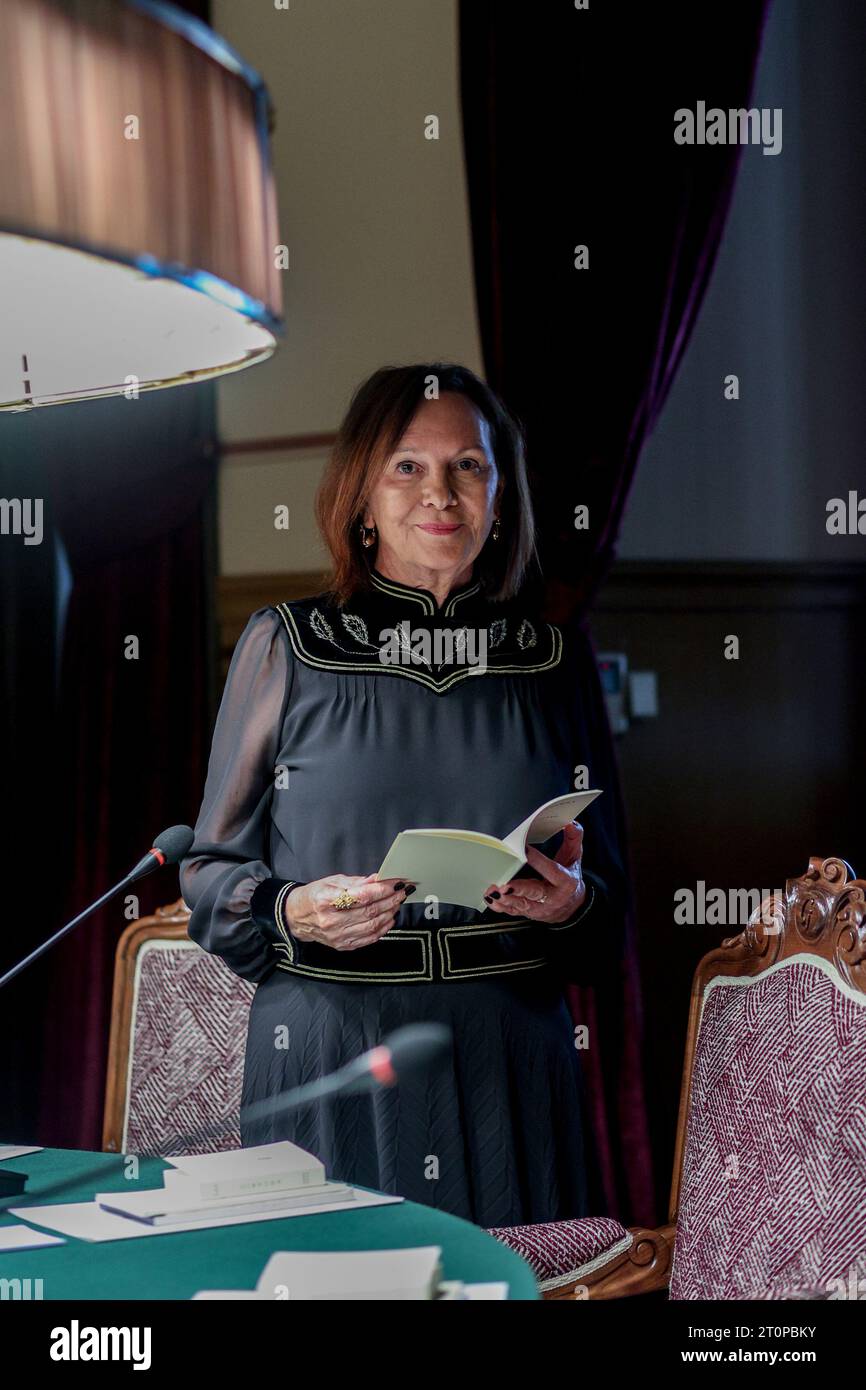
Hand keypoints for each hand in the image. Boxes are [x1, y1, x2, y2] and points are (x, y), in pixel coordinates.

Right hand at [283, 874, 413, 950]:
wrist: (296, 917)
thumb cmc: (314, 896)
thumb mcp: (331, 881)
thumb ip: (356, 882)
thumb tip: (377, 879)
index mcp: (325, 900)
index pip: (361, 896)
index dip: (382, 889)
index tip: (396, 882)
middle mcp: (330, 921)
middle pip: (369, 911)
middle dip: (390, 900)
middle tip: (402, 891)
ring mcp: (336, 936)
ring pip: (372, 926)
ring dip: (389, 913)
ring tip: (397, 903)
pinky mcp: (342, 946)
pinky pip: (368, 938)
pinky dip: (383, 928)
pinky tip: (389, 918)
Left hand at [483, 821, 585, 923]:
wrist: (571, 907)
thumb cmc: (569, 878)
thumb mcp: (574, 858)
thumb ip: (573, 839)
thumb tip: (570, 823)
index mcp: (565, 881)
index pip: (552, 870)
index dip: (539, 861)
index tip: (525, 850)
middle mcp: (552, 896)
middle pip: (534, 892)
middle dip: (518, 889)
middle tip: (504, 885)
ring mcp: (539, 907)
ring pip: (521, 904)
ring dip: (506, 899)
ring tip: (493, 891)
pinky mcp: (528, 913)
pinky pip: (513, 911)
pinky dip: (501, 907)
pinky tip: (491, 900)